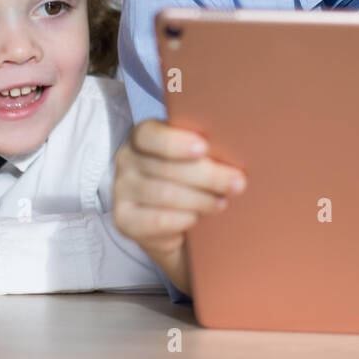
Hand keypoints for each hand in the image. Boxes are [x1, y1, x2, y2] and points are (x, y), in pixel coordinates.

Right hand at [112, 119, 245, 294]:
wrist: (177, 224)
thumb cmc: (192, 180)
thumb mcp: (196, 158)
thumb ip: (205, 149)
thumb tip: (237, 146)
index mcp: (143, 136)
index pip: (151, 135)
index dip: (177, 142)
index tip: (203, 148)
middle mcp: (126, 160)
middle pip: (167, 168)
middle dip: (208, 177)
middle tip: (237, 183)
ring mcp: (122, 191)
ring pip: (165, 195)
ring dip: (201, 200)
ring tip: (223, 203)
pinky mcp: (124, 220)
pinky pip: (157, 221)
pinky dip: (183, 220)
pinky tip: (199, 220)